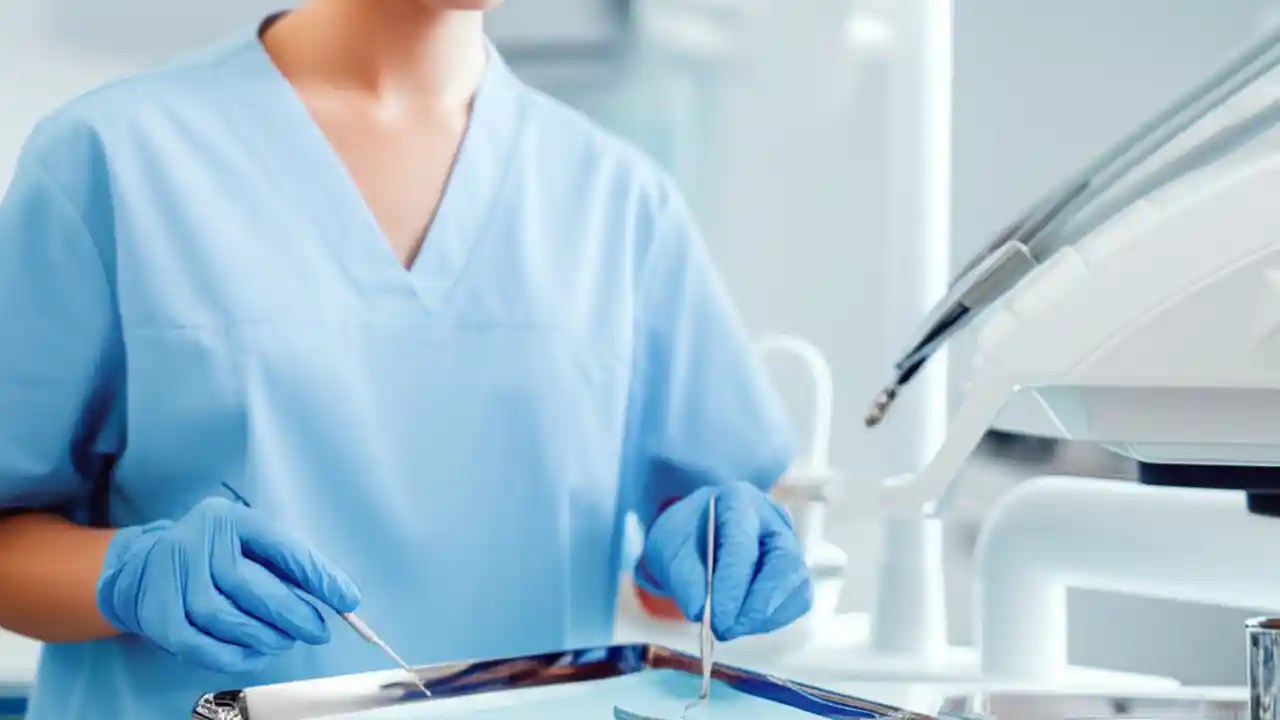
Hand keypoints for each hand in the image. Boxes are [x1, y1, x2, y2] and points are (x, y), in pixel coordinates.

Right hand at [96, 497, 359, 672]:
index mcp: (231, 518)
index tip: (347, 600)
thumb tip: (336, 596)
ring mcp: (171, 576)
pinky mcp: (156, 612)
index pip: (281, 548)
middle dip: (292, 614)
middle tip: (317, 631)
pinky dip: (231, 656)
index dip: (317, 577)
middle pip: (249, 585)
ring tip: (284, 641)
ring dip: (263, 637)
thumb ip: (287, 564)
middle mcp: (198, 541)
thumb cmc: (214, 554)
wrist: (144, 566)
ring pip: (223, 617)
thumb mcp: (249, 542)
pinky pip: (198, 644)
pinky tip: (253, 654)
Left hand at [638, 483, 811, 640]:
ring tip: (730, 627)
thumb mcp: (667, 548)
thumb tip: (702, 612)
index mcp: (739, 501)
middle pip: (785, 561)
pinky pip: (797, 600)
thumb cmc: (684, 539)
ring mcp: (789, 545)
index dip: (732, 584)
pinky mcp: (794, 572)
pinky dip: (772, 620)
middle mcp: (772, 520)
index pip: (743, 543)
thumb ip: (683, 577)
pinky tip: (744, 622)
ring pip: (797, 584)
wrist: (695, 539)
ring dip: (765, 616)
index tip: (717, 618)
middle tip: (727, 629)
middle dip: (757, 604)